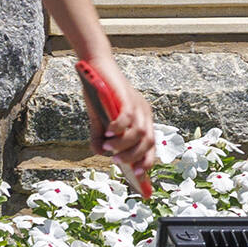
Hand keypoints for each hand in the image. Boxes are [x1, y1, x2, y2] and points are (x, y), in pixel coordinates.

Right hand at [72, 44, 159, 196]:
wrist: (96, 68)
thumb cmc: (100, 95)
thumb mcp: (100, 121)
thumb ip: (101, 138)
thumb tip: (100, 153)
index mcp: (142, 120)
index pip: (151, 146)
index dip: (147, 163)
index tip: (140, 178)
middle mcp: (145, 114)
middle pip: (148, 143)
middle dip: (133, 157)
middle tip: (116, 160)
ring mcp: (137, 105)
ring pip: (139, 134)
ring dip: (123, 145)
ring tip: (108, 145)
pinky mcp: (127, 97)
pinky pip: (128, 119)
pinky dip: (118, 130)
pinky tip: (108, 133)